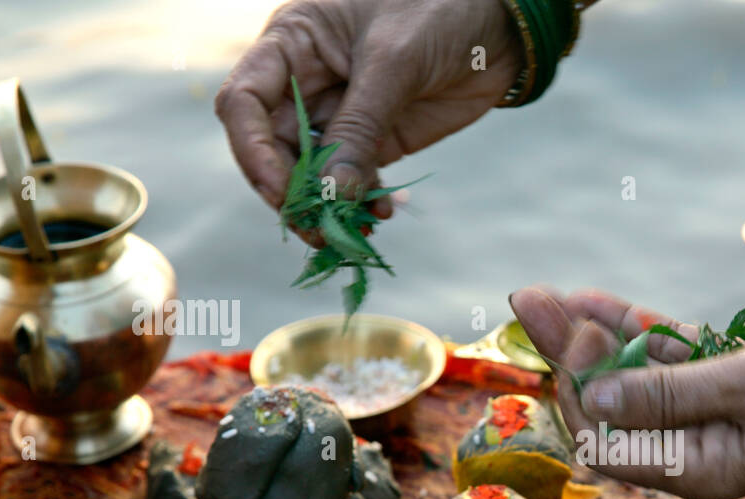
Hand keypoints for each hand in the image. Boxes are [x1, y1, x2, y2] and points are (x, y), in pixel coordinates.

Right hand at [216, 0, 521, 218]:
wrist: (500, 23)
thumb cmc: (438, 10)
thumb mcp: (393, 62)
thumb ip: (360, 127)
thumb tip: (332, 194)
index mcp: (292, 43)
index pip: (245, 103)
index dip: (253, 151)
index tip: (282, 192)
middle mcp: (306, 81)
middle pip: (274, 148)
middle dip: (292, 192)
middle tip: (318, 228)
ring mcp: (341, 114)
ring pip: (312, 172)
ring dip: (326, 206)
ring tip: (350, 231)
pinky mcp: (376, 140)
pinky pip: (354, 180)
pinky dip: (361, 202)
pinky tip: (380, 214)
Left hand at [510, 286, 744, 498]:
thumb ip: (667, 395)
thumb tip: (592, 400)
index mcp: (697, 469)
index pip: (607, 439)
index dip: (576, 389)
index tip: (566, 334)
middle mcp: (696, 450)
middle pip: (613, 404)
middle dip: (569, 354)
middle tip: (526, 301)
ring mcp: (713, 417)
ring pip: (638, 376)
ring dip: (597, 336)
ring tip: (548, 294)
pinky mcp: (732, 386)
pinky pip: (673, 362)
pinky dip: (643, 334)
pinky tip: (605, 304)